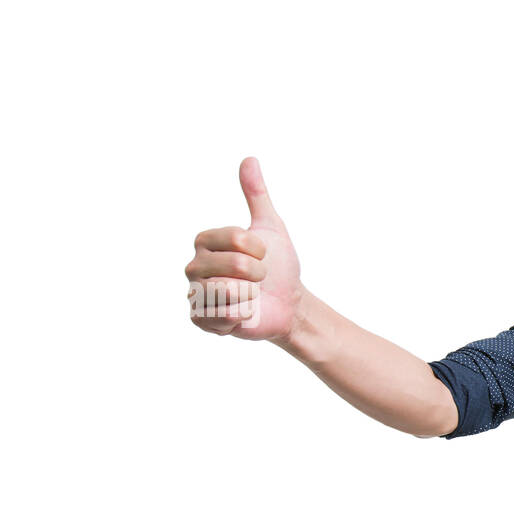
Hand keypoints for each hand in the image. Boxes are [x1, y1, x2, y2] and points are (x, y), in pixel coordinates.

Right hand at [186, 157, 303, 341]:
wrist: (288, 305)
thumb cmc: (278, 266)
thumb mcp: (270, 227)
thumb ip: (257, 195)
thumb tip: (249, 159)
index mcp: (205, 241)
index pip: (235, 238)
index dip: (258, 249)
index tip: (263, 255)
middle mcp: (194, 265)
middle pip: (234, 265)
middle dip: (258, 274)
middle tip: (259, 279)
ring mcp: (195, 293)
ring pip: (227, 292)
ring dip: (251, 296)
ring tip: (250, 296)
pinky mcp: (201, 320)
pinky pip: (223, 316)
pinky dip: (242, 316)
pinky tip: (243, 314)